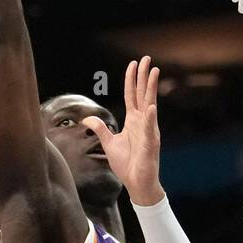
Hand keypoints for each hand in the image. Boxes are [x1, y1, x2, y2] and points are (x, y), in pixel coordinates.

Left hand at [84, 57, 162, 206]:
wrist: (137, 183)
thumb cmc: (127, 165)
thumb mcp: (109, 143)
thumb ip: (101, 129)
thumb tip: (88, 118)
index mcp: (134, 121)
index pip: (132, 95)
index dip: (132, 79)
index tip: (133, 64)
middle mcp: (143, 122)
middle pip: (143, 94)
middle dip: (144, 76)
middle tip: (147, 58)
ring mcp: (148, 131)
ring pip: (150, 105)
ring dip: (151, 88)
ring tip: (154, 71)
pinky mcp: (150, 144)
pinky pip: (149, 129)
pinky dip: (150, 118)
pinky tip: (150, 107)